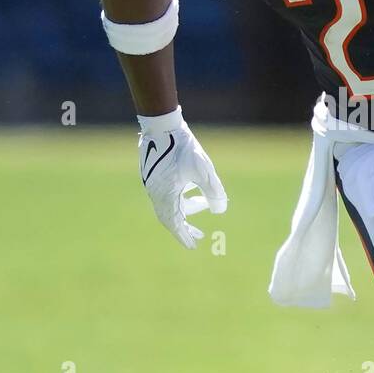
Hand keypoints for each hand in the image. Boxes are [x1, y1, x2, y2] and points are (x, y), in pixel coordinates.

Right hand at [137, 107, 226, 248]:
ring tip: (201, 206)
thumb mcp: (203, 170)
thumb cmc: (182, 147)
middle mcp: (156, 192)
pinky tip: (191, 188)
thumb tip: (220, 210)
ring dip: (185, 209)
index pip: (174, 223)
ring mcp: (153, 183)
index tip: (193, 246)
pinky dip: (180, 197)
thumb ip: (213, 191)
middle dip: (185, 227)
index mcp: (165, 195)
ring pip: (169, 203)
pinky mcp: (154, 174)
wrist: (162, 125)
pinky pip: (167, 193)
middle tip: (198, 236)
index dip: (184, 236)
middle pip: (170, 217)